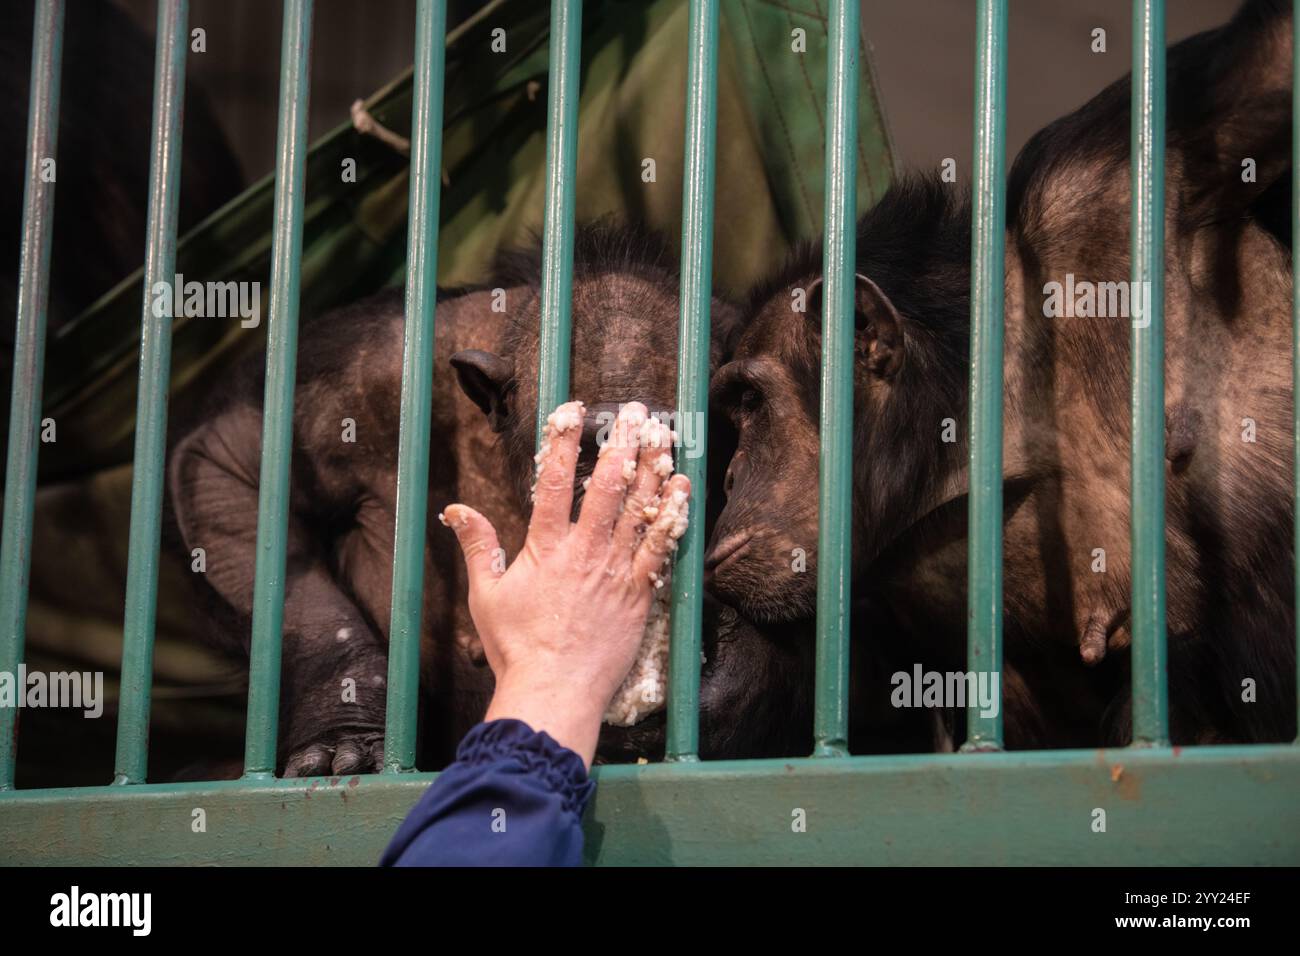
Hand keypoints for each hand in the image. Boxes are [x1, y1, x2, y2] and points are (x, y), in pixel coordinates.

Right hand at [442, 400, 689, 766]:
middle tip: (636, 413)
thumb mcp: (487, 595)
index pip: (555, 481)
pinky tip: (682, 491)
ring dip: (654, 470)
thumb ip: (479, 546)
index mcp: (547, 547)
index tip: (573, 411)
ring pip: (641, 510)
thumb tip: (456, 509)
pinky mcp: (640, 594)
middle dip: (623, 444)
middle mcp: (586, 551)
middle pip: (609, 486)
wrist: (556, 691)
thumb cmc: (518, 648)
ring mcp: (617, 571)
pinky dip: (673, 517)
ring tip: (665, 437)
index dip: (564, 441)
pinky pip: (662, 548)